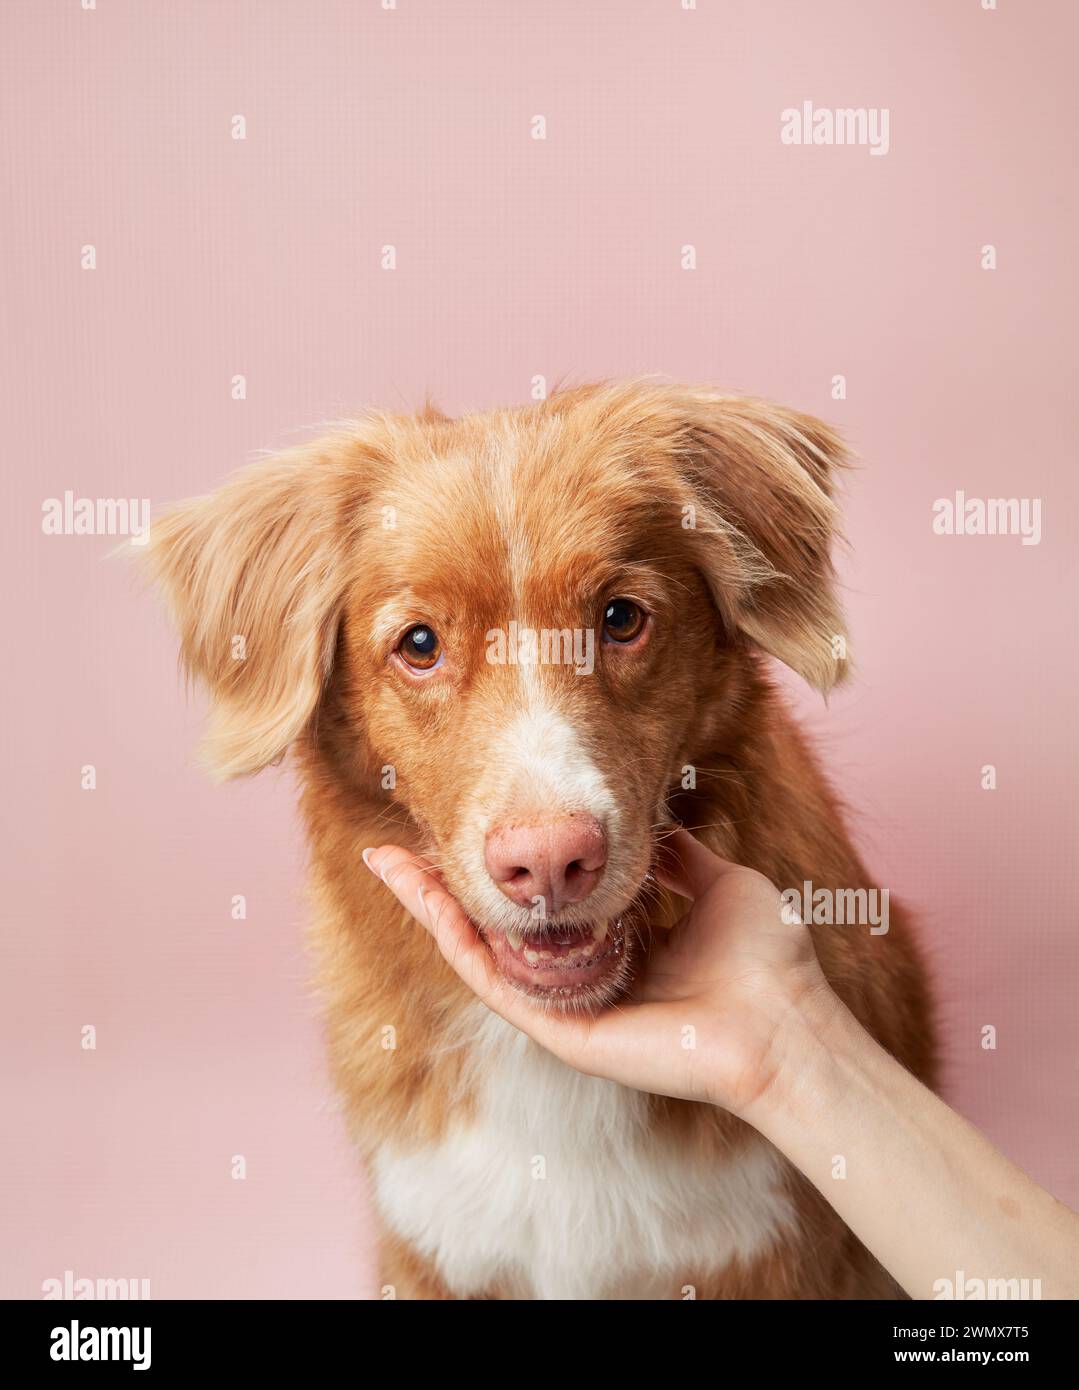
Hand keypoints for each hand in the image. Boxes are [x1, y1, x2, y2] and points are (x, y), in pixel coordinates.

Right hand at [363, 829, 838, 1116]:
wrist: (788, 1027)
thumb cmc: (767, 963)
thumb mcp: (721, 883)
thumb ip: (679, 854)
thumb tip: (648, 817)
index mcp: (615, 951)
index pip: (539, 909)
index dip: (502, 871)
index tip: (470, 828)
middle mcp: (580, 981)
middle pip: (493, 929)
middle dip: (442, 886)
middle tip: (394, 846)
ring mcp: (566, 1009)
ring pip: (478, 952)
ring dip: (428, 906)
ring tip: (387, 861)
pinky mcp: (562, 1032)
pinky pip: (494, 980)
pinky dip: (453, 937)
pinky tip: (425, 898)